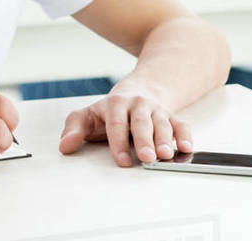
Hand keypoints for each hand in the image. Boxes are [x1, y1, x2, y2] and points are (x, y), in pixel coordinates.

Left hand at [58, 86, 192, 167]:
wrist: (139, 90)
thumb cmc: (111, 110)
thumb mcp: (89, 115)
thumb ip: (74, 128)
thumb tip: (65, 146)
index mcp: (116, 104)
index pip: (116, 124)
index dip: (118, 143)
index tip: (121, 161)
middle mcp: (138, 105)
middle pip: (142, 123)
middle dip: (144, 140)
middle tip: (147, 158)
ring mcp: (156, 110)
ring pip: (162, 123)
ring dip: (165, 139)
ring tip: (166, 155)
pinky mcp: (171, 117)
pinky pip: (181, 124)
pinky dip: (185, 135)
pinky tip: (186, 148)